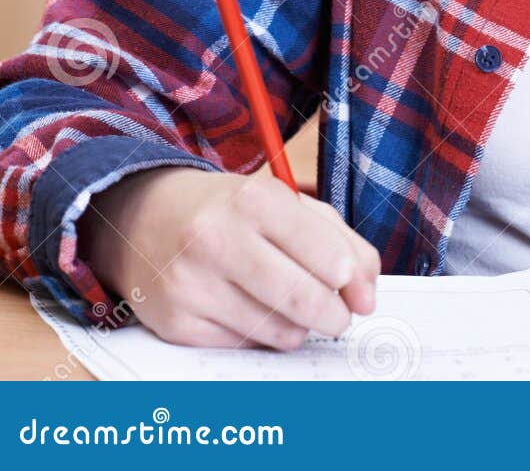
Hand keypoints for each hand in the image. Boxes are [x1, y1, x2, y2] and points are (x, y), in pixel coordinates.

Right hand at [80, 166, 379, 348]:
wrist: (144, 218)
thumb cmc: (227, 211)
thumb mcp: (284, 205)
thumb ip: (339, 240)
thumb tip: (367, 293)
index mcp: (255, 199)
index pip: (326, 254)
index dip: (351, 280)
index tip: (355, 289)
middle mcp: (219, 237)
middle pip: (303, 299)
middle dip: (334, 315)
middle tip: (337, 314)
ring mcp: (193, 283)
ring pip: (277, 331)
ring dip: (299, 328)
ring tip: (290, 306)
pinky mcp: (176, 322)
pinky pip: (243, 348)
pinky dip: (259, 338)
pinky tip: (251, 312)